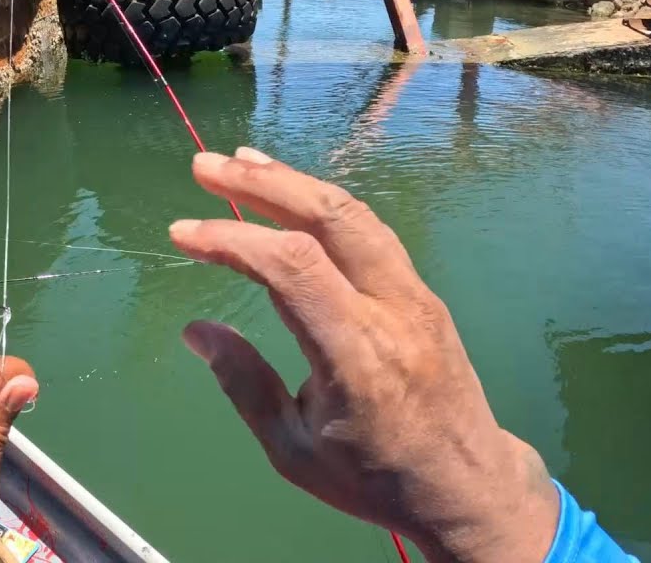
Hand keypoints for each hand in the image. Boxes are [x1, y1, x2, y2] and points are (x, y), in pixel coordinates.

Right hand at [169, 148, 557, 562]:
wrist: (468, 489)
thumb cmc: (372, 477)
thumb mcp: (292, 450)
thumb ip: (244, 384)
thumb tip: (197, 330)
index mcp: (357, 356)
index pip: (292, 268)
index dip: (233, 239)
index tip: (183, 232)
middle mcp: (392, 311)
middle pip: (331, 218)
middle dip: (264, 182)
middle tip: (204, 164)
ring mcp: (414, 297)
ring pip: (355, 215)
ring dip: (293, 182)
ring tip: (241, 162)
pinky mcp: (421, 294)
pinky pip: (370, 232)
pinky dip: (323, 205)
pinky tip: (291, 196)